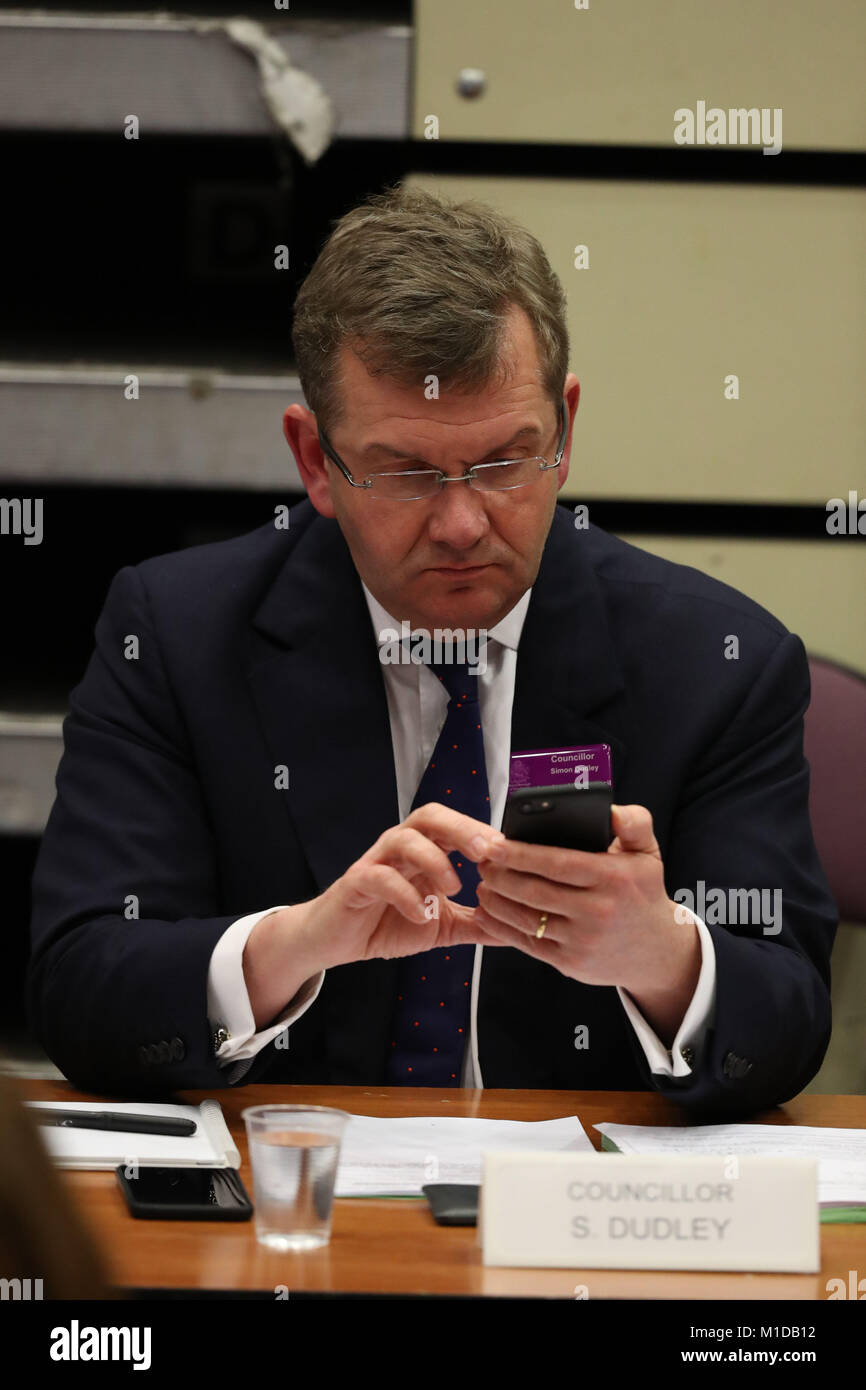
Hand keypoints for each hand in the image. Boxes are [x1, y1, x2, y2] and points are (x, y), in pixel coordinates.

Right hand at [293, 803, 514, 969]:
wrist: (337, 940)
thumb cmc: (388, 922)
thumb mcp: (444, 926)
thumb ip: (477, 923)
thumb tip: (518, 928)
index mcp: (425, 849)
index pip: (457, 826)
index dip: (484, 833)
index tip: (512, 852)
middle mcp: (402, 847)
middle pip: (431, 817)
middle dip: (462, 829)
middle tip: (488, 852)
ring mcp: (377, 862)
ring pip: (404, 839)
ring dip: (434, 859)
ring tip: (454, 885)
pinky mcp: (356, 883)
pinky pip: (379, 877)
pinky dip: (404, 894)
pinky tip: (422, 914)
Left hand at [473, 803, 699, 1006]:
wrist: (657, 952)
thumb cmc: (642, 893)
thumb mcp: (648, 853)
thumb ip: (634, 822)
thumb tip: (612, 809)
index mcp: (614, 878)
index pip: (557, 863)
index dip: (519, 854)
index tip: (493, 844)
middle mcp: (598, 911)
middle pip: (534, 891)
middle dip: (500, 875)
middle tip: (481, 861)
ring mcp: (583, 941)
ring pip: (526, 918)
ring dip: (495, 900)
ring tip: (482, 884)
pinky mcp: (570, 964)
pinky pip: (527, 943)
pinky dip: (501, 927)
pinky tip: (487, 912)